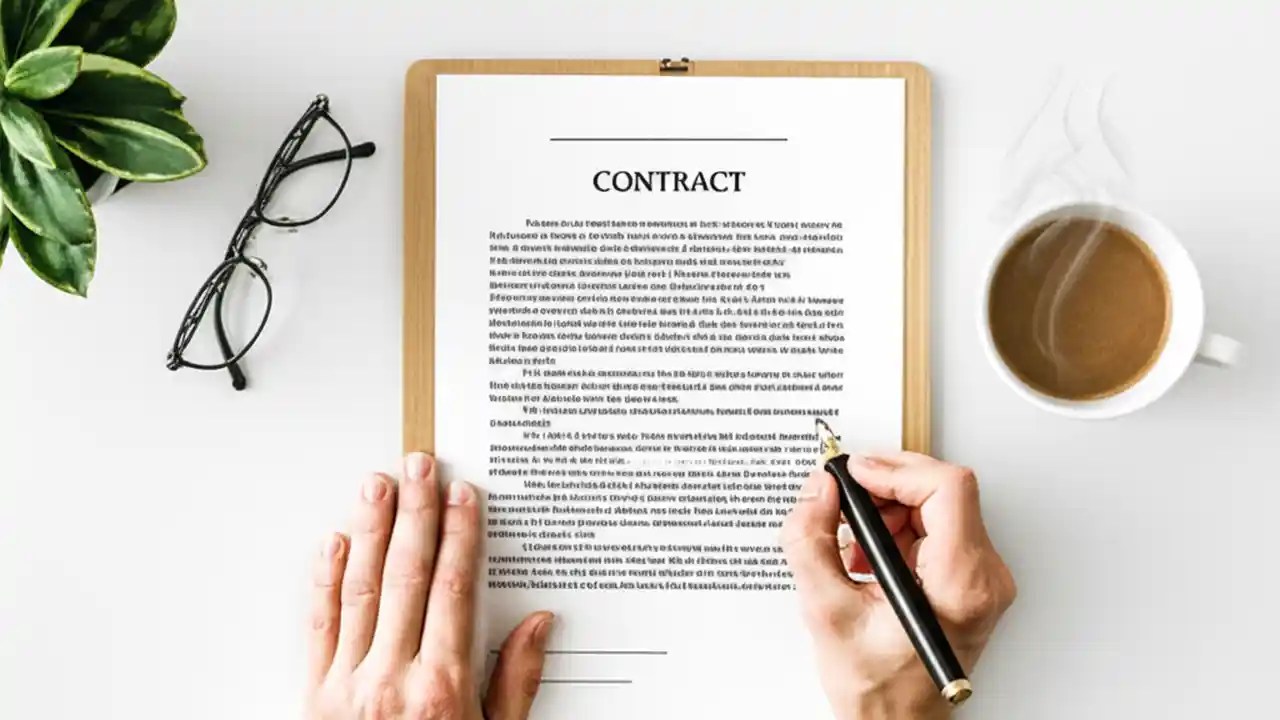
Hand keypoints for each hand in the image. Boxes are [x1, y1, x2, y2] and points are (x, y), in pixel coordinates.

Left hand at [306, 452, 552, 718]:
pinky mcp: (313, 695)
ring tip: (376, 485)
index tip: (464, 496)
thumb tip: (538, 625)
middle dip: (416, 513)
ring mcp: (347, 685)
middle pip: (407, 576)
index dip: (460, 535)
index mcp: (442, 687)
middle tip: (420, 466)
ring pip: (360, 589)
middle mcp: (391, 678)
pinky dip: (324, 582)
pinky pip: (317, 627)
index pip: (453, 588)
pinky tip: (333, 544)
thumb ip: (515, 682)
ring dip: (370, 531)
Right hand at [781, 452, 1016, 719]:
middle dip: (884, 491)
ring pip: (938, 505)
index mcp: (961, 585)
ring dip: (888, 511)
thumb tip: (818, 491)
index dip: (896, 470)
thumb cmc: (877, 687)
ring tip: (853, 544)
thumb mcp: (826, 611)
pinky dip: (898, 528)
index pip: (948, 490)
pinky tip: (870, 556)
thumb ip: (811, 542)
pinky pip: (938, 526)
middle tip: (844, 507)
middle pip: (942, 492)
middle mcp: (983, 578)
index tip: (857, 474)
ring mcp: (982, 577)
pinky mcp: (970, 577)